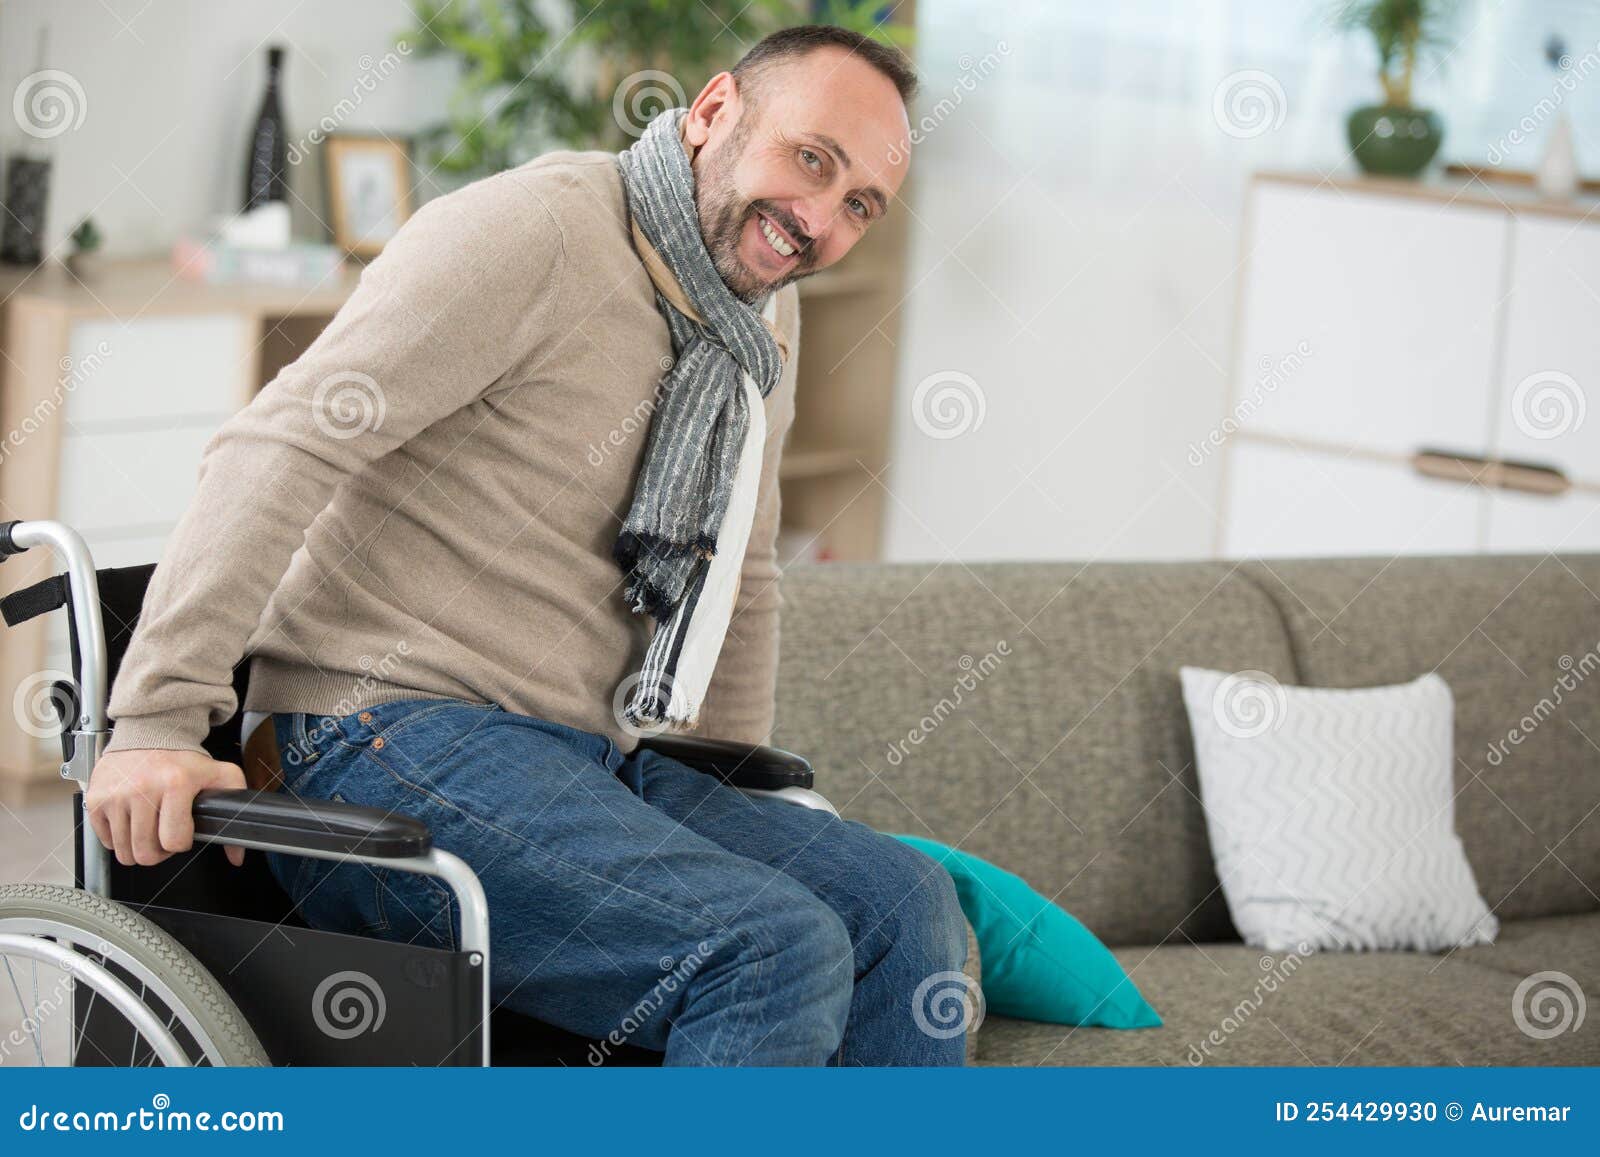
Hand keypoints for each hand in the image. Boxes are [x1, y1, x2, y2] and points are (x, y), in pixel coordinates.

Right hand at [85, 749, 247, 867]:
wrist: (150, 733)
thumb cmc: (183, 759)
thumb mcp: (220, 775)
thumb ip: (236, 809)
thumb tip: (236, 855)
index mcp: (175, 784)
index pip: (174, 842)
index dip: (181, 843)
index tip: (182, 832)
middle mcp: (142, 789)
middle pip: (146, 853)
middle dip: (159, 851)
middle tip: (164, 834)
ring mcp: (115, 795)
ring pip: (124, 852)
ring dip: (138, 846)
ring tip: (149, 826)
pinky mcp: (96, 799)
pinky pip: (105, 841)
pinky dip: (119, 838)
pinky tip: (131, 820)